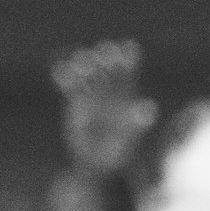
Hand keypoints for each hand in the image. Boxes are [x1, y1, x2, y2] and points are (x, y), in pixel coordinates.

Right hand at [52, 39, 156, 179]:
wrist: (97, 163)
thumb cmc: (119, 152)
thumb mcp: (130, 139)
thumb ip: (139, 124)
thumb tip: (150, 108)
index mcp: (127, 97)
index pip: (129, 74)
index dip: (130, 60)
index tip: (129, 47)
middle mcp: (109, 92)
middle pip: (107, 71)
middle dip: (106, 59)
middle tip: (105, 50)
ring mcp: (91, 96)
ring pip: (87, 75)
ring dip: (84, 66)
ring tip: (81, 60)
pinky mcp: (75, 102)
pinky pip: (69, 87)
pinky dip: (64, 78)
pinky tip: (59, 69)